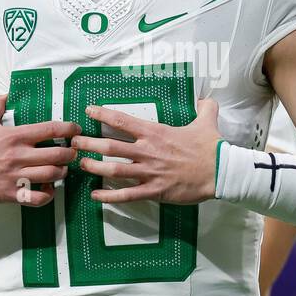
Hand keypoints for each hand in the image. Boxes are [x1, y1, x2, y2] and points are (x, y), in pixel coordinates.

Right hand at [0, 94, 79, 206]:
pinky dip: (48, 195)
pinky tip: (48, 189)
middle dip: (70, 154)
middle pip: (57, 154)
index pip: (50, 129)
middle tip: (72, 153)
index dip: (68, 129)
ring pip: (51, 174)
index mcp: (15, 136)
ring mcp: (15, 175)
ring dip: (61, 172)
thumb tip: (6, 94)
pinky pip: (37, 198)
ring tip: (61, 170)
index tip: (76, 130)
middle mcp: (18, 155)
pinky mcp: (11, 193)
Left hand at [71, 98, 220, 204]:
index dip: (103, 114)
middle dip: (89, 143)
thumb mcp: (207, 120)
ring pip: (113, 170)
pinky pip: (127, 194)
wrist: (221, 171)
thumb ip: (204, 108)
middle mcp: (147, 151)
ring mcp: (149, 172)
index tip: (88, 110)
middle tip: (74, 142)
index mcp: (155, 132)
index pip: (122, 120)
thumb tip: (205, 98)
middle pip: (110, 146)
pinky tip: (95, 196)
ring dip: (94, 167)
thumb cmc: (212, 147)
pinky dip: (109, 196)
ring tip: (80, 165)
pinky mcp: (154, 191)